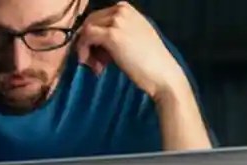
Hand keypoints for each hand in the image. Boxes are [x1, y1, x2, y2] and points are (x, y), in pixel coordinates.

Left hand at [74, 2, 190, 103]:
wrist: (162, 73)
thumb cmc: (149, 61)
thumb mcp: (132, 37)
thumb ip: (115, 33)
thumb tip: (93, 42)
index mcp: (127, 9)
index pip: (98, 17)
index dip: (92, 36)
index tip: (96, 54)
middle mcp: (122, 10)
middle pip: (90, 22)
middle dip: (87, 43)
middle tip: (94, 63)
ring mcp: (117, 20)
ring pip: (86, 29)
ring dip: (86, 49)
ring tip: (97, 67)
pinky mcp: (112, 35)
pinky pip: (86, 38)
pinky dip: (84, 52)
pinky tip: (96, 67)